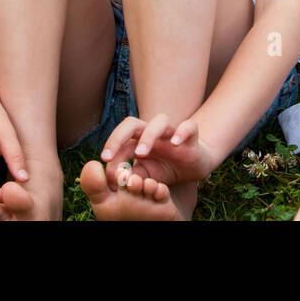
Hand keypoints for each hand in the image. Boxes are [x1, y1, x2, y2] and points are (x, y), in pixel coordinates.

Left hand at [99, 113, 219, 186]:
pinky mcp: (191, 136)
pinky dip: (182, 131)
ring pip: (160, 121)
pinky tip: (175, 143)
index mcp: (138, 140)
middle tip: (108, 157)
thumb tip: (116, 178)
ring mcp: (172, 132)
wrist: (192, 168)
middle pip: (132, 123)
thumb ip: (131, 176)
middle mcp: (153, 133)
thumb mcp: (146, 176)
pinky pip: (189, 126)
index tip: (107, 176)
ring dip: (148, 135)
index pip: (119, 141)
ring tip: (141, 153)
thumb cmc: (165, 169)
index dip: (110, 155)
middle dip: (117, 138)